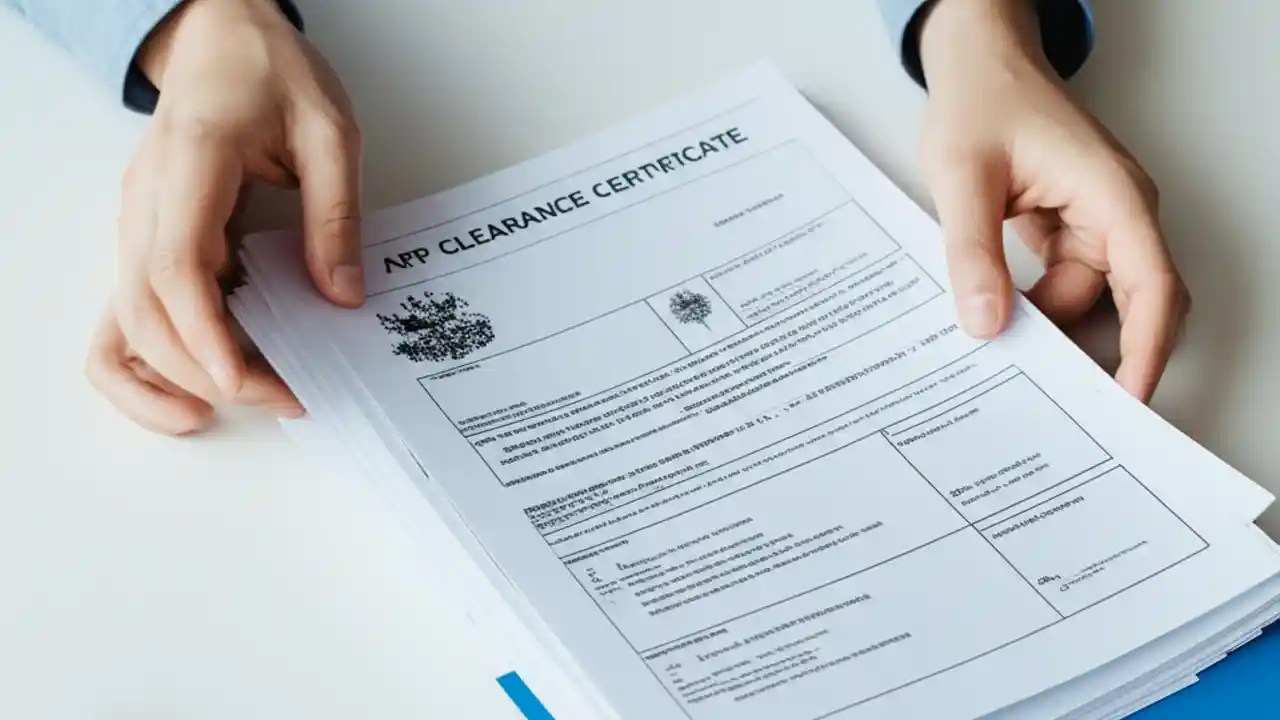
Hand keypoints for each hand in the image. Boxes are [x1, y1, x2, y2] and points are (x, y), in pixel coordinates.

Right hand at [86, 0, 363, 432]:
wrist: (220, 37)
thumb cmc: (270, 71)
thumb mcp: (329, 130)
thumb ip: (336, 214)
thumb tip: (343, 297)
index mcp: (191, 162)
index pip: (177, 265)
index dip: (204, 333)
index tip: (239, 380)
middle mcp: (147, 199)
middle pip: (145, 307)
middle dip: (205, 369)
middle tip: (283, 397)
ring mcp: (138, 221)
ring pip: (126, 317)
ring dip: (173, 374)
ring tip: (246, 403)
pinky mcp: (147, 236)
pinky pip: (130, 309)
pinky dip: (150, 358)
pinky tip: (199, 388)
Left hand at [917, 0, 1189, 401]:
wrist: (977, 61)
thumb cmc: (983, 100)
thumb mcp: (963, 178)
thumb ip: (972, 251)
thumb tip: (985, 323)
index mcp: (1111, 196)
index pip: (1150, 285)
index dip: (1146, 348)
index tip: (1129, 398)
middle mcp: (1115, 212)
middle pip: (1130, 301)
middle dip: (1103, 353)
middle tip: (1064, 406)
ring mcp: (1094, 220)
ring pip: (1087, 296)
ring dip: (1051, 325)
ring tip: (1007, 364)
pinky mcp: (1066, 225)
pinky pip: (1061, 279)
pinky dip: (1034, 304)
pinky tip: (998, 322)